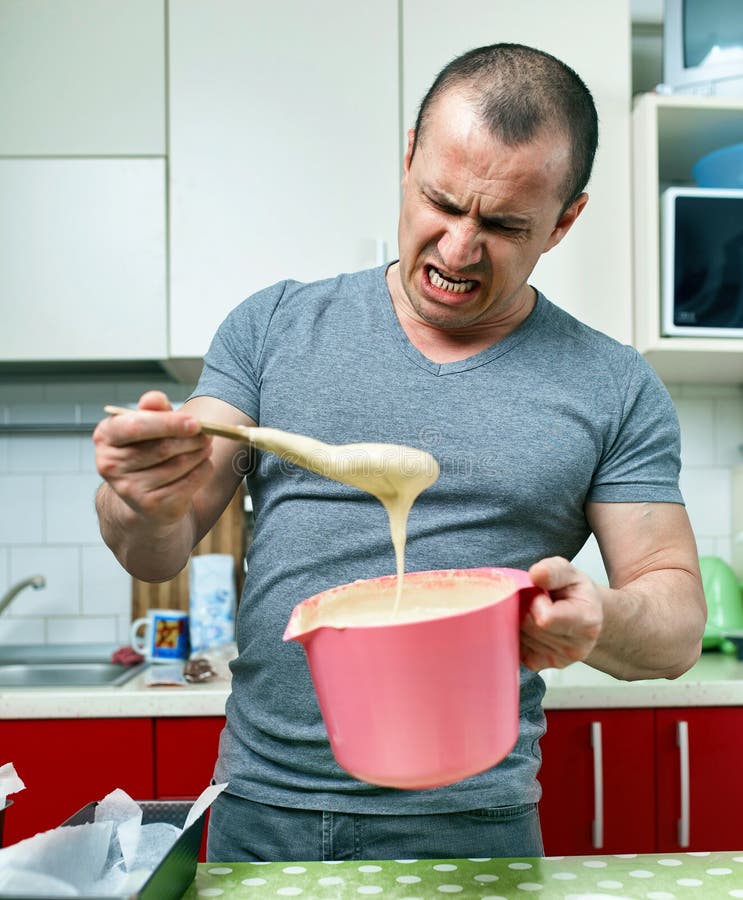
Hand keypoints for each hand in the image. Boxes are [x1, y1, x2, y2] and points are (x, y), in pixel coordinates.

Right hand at [93, 390, 213, 523]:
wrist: (143, 494)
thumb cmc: (147, 450)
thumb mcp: (148, 425)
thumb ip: (153, 410)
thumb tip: (155, 399)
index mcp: (105, 436)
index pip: (136, 426)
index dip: (168, 423)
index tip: (196, 422)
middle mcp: (110, 464)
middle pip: (162, 448)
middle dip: (191, 439)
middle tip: (209, 433)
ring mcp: (128, 489)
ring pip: (178, 465)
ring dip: (200, 454)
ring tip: (205, 447)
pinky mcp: (149, 506)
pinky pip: (188, 483)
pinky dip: (202, 471)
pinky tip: (203, 464)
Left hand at [520, 556, 603, 670]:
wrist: (584, 615)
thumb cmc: (575, 592)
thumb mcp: (569, 573)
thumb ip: (553, 571)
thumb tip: (536, 575)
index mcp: (586, 621)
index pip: (546, 619)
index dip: (534, 602)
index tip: (539, 593)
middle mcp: (576, 647)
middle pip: (530, 628)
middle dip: (524, 609)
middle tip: (532, 599)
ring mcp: (559, 660)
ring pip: (521, 638)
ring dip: (518, 620)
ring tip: (532, 610)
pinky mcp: (542, 665)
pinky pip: (516, 649)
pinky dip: (517, 634)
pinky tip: (529, 624)